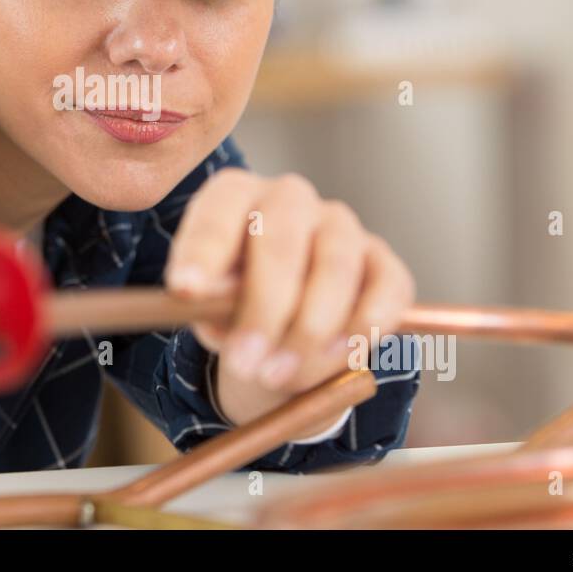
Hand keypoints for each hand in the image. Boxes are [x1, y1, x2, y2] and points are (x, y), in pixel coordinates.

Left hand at [163, 169, 414, 424]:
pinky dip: (364, 326)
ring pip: (335, 266)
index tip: (186, 290)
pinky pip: (386, 289)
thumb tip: (210, 307)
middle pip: (281, 239)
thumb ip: (208, 303)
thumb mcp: (208, 305)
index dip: (203, 250)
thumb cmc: (234, 302)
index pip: (218, 211)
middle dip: (263, 308)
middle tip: (244, 363)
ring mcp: (341, 225)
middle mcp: (290, 198)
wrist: (284, 321)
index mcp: (235, 195)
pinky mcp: (383, 261)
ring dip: (309, 329)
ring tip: (279, 375)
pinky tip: (339, 357)